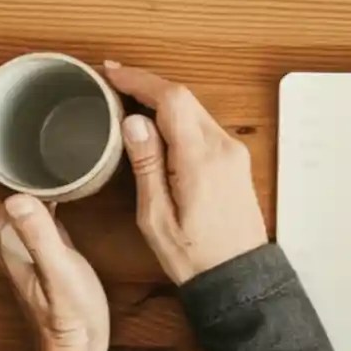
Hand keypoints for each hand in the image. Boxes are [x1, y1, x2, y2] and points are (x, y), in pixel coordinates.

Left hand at [0, 91, 109, 350]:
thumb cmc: (70, 318)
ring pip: (4, 178)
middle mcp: (7, 228)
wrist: (77, 350)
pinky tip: (51, 156)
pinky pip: (29, 190)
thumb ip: (41, 236)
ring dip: (5, 146)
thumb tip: (18, 196)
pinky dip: (32, 166)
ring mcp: (23, 233)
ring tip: (22, 114)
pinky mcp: (43, 237)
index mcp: (4, 231)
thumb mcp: (60, 273)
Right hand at [101, 62, 267, 284]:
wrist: (239, 277)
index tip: (110, 73)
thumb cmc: (194, 256)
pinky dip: (178, 117)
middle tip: (112, 82)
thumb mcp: (156, 217)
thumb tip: (133, 121)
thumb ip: (146, 165)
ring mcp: (234, 153)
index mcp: (200, 160)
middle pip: (185, 98)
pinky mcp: (236, 161)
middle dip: (147, 85)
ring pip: (195, 110)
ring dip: (163, 100)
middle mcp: (223, 148)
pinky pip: (204, 126)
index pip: (172, 99)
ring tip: (126, 98)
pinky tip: (156, 123)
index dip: (140, 79)